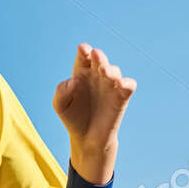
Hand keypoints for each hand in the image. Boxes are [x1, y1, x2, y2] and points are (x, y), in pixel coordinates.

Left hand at [53, 43, 135, 183]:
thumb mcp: (60, 105)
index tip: (83, 49)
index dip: (84, 51)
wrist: (87, 138)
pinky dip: (127, 83)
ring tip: (104, 72)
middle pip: (100, 60)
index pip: (83, 57)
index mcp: (81, 72)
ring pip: (114, 70)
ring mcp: (111, 84)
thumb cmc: (73, 117)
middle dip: (98, 56)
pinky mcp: (122, 96)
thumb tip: (74, 81)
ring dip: (110, 69)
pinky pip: (128, 85)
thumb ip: (61, 92)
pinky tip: (121, 84)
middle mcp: (98, 75)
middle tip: (95, 55)